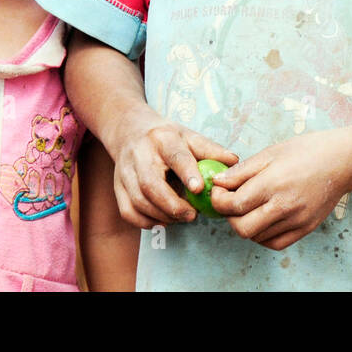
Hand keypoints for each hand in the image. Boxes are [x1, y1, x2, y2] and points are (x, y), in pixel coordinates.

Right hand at [106, 104, 238, 227]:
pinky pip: (128, 211)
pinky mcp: (117, 186)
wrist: (129, 130)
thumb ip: (210, 150)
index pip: (175, 156)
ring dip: (161, 215)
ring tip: (181, 217)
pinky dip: (145, 221)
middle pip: (151, 184)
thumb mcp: (189, 136)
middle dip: (172, 205)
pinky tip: (162, 220)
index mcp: (162, 138)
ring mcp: (125, 171)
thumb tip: (234, 162)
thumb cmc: (166, 137)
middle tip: (192, 216)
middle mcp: (140, 154)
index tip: (199, 189)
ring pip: (138, 200)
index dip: (187, 172)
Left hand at [208, 129, 351, 250]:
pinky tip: (263, 218)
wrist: (342, 160)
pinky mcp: (305, 228)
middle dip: (229, 216)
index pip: (233, 205)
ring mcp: (296, 220)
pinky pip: (275, 243)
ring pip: (256, 237)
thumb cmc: (306, 151)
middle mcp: (284, 206)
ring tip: (249, 207)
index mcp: (273, 183)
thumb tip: (218, 183)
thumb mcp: (271, 152)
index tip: (218, 191)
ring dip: (245, 225)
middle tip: (230, 202)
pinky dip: (263, 235)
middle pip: (242, 228)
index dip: (218, 200)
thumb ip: (242, 171)